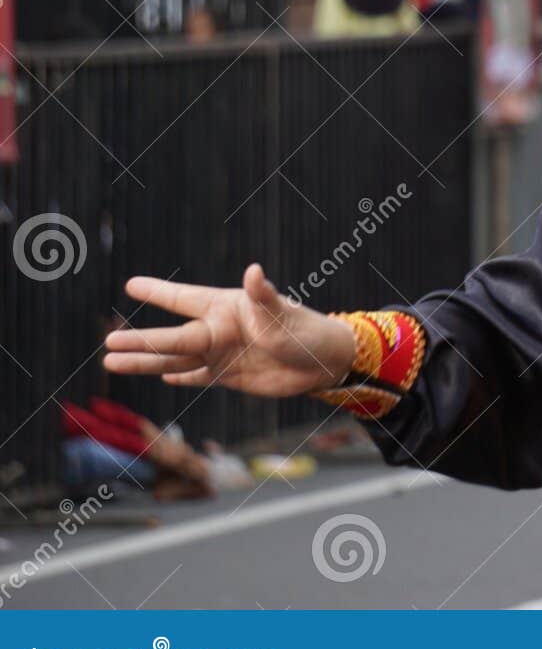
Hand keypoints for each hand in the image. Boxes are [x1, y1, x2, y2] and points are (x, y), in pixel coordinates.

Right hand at [104, 264, 356, 397]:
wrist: (325, 363)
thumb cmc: (306, 330)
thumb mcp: (282, 314)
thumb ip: (263, 296)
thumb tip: (254, 270)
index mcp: (227, 309)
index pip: (185, 299)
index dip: (159, 292)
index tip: (131, 284)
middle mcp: (219, 330)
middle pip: (172, 337)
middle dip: (140, 340)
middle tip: (108, 340)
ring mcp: (222, 354)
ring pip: (175, 359)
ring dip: (146, 361)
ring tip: (113, 361)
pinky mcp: (230, 376)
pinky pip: (198, 376)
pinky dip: (181, 377)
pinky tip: (161, 375)